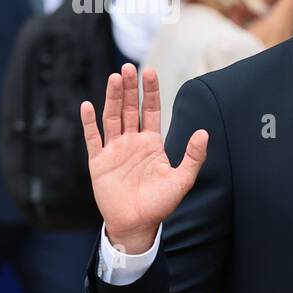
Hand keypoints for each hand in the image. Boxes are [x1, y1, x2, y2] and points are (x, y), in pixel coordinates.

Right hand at [80, 64, 207, 253]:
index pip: (150, 111)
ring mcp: (114, 151)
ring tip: (114, 78)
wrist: (137, 224)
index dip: (150, 92)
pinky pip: (93, 139)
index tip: (149, 72)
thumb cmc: (160, 204)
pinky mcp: (99, 162)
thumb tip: (204, 132)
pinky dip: (89, 123)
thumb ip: (193, 157)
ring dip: (111, 98)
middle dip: (129, 89)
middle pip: (129, 109)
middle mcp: (132, 142)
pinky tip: (88, 105)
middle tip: (128, 68)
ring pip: (111, 118)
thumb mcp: (182, 180)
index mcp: (151, 143)